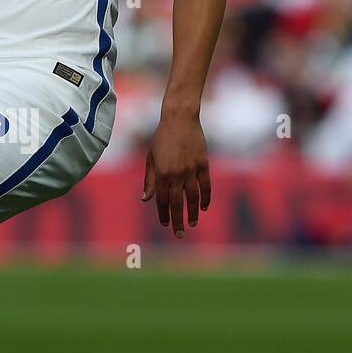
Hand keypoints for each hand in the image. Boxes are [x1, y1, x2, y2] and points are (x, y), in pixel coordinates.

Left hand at [142, 112, 210, 236]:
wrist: (180, 118)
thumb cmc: (161, 138)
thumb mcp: (151, 158)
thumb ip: (149, 180)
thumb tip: (145, 199)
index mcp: (161, 173)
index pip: (161, 200)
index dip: (163, 214)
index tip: (165, 224)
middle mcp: (176, 174)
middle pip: (177, 203)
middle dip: (177, 220)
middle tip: (179, 234)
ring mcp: (191, 169)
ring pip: (193, 197)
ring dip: (192, 212)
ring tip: (192, 223)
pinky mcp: (203, 164)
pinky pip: (206, 185)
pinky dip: (205, 198)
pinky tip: (203, 207)